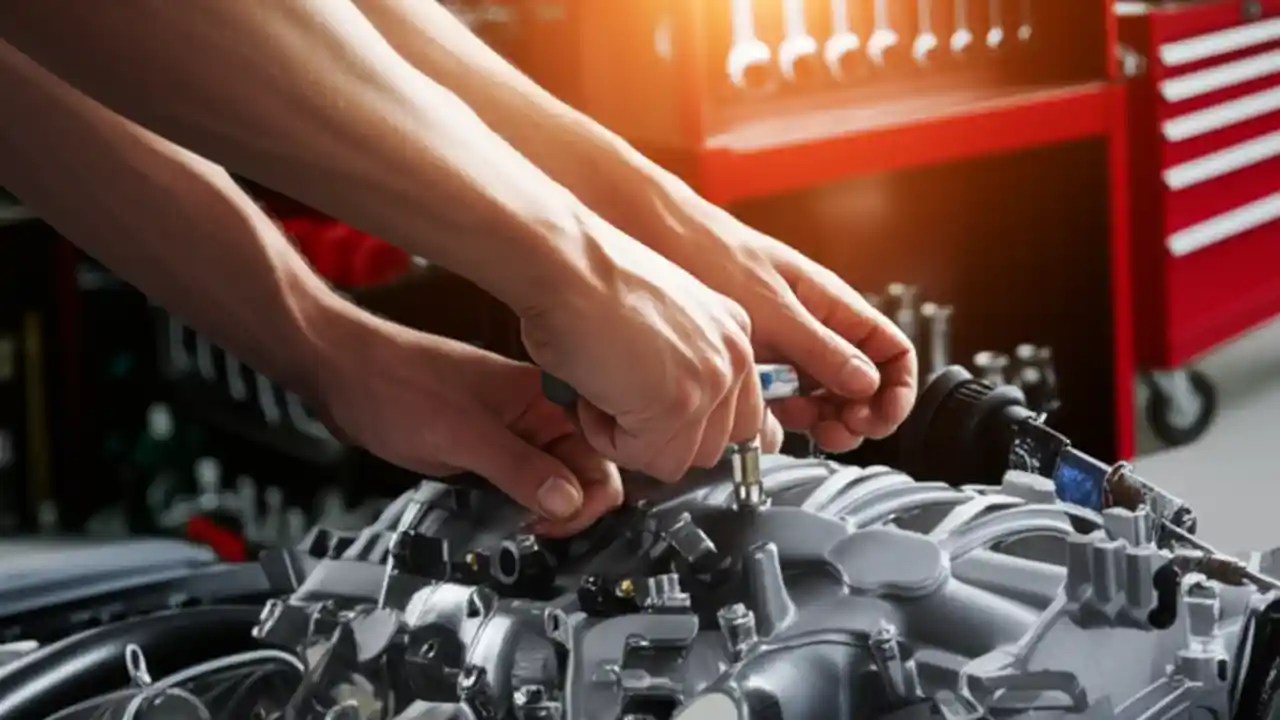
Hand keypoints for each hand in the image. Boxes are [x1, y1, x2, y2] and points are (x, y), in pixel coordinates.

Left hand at [312, 305, 622, 536]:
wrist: (344, 372)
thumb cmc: (396, 386)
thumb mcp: (462, 435)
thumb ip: (519, 469)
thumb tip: (570, 502)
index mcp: (545, 397)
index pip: (601, 457)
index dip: (586, 497)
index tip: (550, 521)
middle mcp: (539, 412)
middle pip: (584, 473)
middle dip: (568, 508)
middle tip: (529, 527)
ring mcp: (515, 429)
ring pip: (553, 480)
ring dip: (543, 508)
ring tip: (515, 523)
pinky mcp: (490, 446)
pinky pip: (522, 480)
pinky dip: (518, 502)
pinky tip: (501, 514)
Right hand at [519, 214, 783, 481]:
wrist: (564, 262)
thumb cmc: (589, 283)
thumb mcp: (660, 324)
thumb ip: (684, 368)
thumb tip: (677, 423)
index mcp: (734, 334)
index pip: (743, 423)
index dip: (692, 432)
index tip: (657, 424)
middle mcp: (734, 356)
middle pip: (712, 449)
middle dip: (658, 439)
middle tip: (617, 396)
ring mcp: (712, 381)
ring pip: (677, 460)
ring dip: (631, 439)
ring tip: (602, 390)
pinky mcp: (678, 405)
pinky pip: (642, 457)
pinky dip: (606, 438)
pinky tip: (591, 394)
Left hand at [633, 195, 917, 451]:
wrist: (660, 242)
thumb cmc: (716, 257)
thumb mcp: (774, 309)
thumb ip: (821, 349)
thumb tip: (866, 384)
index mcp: (835, 307)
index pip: (893, 353)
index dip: (895, 390)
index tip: (878, 418)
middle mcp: (819, 329)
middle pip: (864, 384)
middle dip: (858, 414)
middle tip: (835, 432)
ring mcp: (790, 347)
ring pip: (826, 396)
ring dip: (822, 419)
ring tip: (800, 424)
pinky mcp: (760, 362)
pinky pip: (786, 397)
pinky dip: (785, 414)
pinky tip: (768, 417)